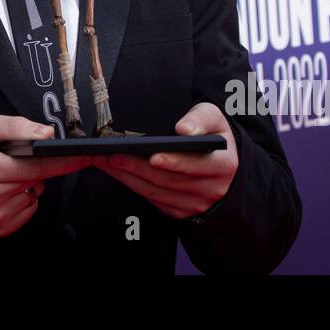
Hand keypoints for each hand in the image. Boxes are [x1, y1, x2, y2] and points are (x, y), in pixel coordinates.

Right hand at [0, 113, 94, 237]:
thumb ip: (15, 126)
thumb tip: (45, 134)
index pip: (37, 165)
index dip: (63, 159)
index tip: (84, 155)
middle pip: (37, 179)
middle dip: (38, 165)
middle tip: (19, 156)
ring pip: (35, 195)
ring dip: (29, 182)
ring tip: (6, 172)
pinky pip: (28, 209)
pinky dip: (24, 197)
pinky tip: (7, 188)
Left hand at [92, 101, 236, 219]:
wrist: (220, 159)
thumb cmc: (212, 134)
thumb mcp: (213, 118)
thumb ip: (200, 119)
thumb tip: (184, 130)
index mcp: (223, 165)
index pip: (196, 165)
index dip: (174, 162)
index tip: (153, 157)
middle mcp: (212, 189)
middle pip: (169, 181)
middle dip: (138, 167)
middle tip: (112, 155)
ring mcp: (196, 203)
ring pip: (157, 193)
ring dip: (128, 177)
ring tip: (105, 161)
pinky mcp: (181, 211)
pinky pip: (153, 200)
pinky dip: (133, 186)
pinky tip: (117, 172)